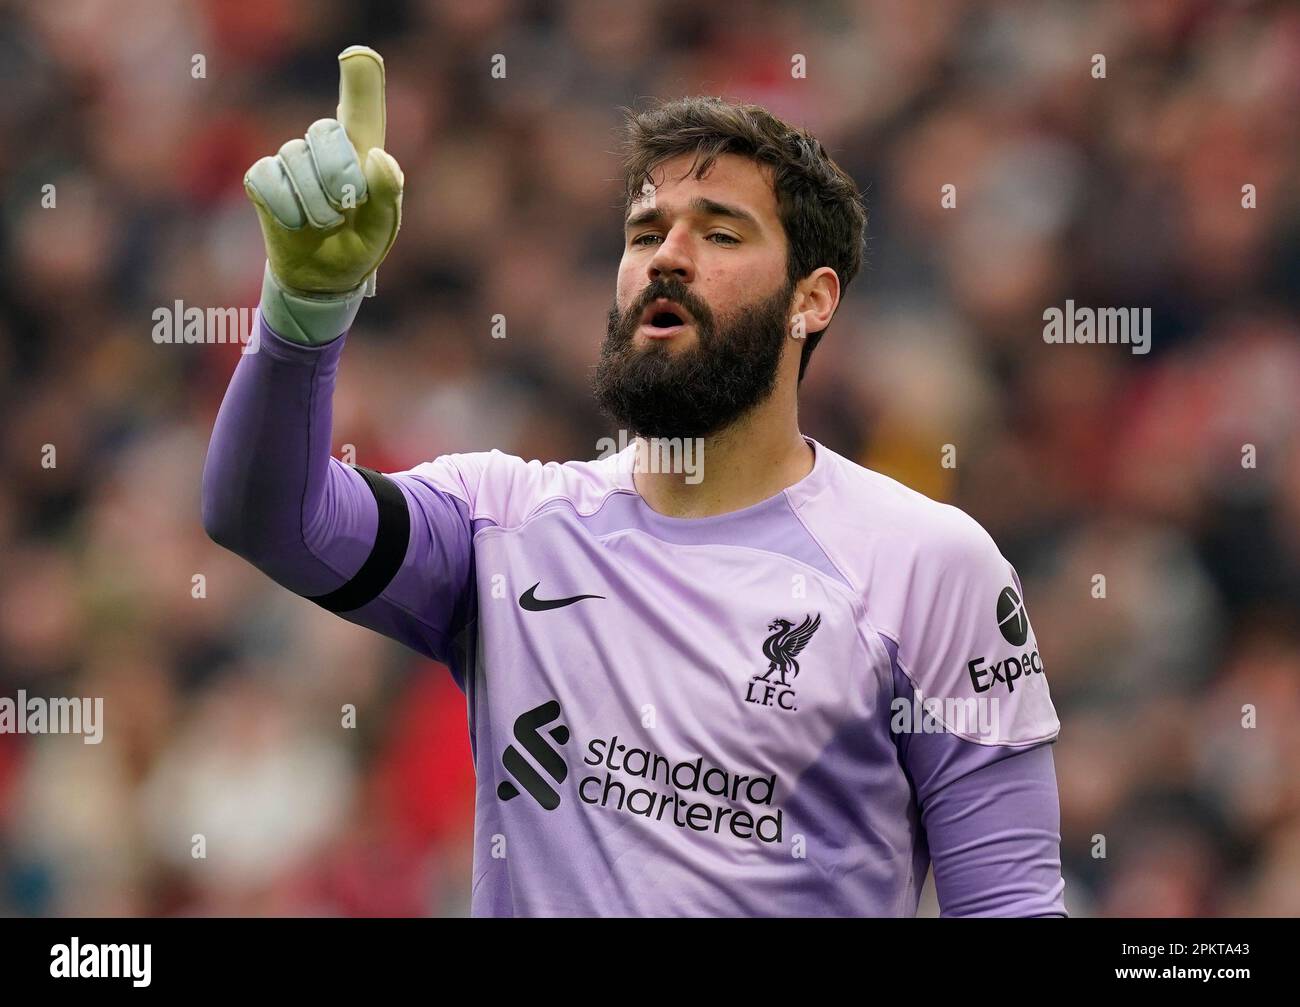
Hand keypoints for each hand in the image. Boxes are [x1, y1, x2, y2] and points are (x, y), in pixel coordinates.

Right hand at [244, 45, 403, 297]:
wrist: (322, 278)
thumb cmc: (358, 246)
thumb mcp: (381, 228)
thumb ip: (387, 194)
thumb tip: (378, 158)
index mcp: (362, 153)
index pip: (362, 109)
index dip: (360, 81)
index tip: (358, 57)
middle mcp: (326, 148)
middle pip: (325, 132)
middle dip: (337, 175)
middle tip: (344, 210)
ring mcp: (291, 160)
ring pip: (295, 158)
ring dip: (314, 202)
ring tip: (324, 224)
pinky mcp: (263, 178)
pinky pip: (268, 180)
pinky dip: (286, 209)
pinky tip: (296, 224)